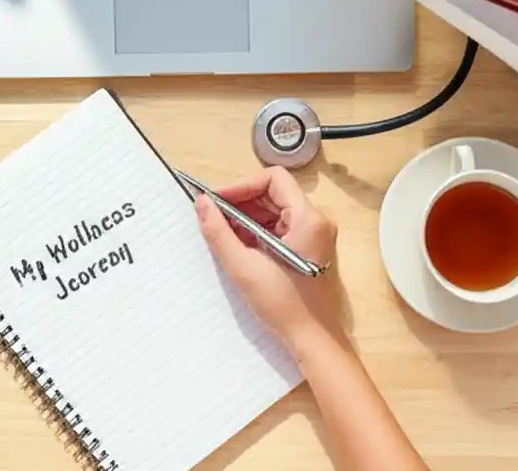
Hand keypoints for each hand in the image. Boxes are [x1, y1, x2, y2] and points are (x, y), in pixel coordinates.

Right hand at [195, 167, 342, 351]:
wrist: (313, 338)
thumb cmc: (284, 305)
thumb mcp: (244, 267)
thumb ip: (219, 232)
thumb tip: (202, 203)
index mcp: (308, 219)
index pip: (273, 179)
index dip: (241, 185)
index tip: (216, 201)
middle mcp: (316, 220)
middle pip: (274, 193)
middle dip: (241, 201)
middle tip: (213, 216)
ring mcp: (314, 234)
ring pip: (275, 210)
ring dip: (247, 217)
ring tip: (223, 232)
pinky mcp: (308, 247)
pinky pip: (280, 227)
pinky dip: (257, 231)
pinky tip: (238, 245)